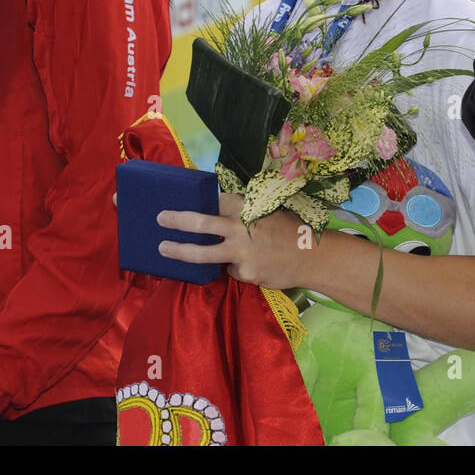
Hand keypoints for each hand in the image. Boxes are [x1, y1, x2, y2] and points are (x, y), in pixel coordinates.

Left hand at [158, 191, 314, 289]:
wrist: (313, 257)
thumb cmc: (290, 230)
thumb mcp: (269, 211)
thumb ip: (244, 212)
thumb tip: (216, 208)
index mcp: (248, 207)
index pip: (216, 201)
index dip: (199, 202)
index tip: (181, 200)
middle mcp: (242, 228)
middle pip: (202, 222)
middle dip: (178, 220)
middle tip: (160, 218)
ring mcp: (242, 253)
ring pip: (204, 254)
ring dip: (180, 250)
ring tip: (164, 248)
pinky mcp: (245, 273)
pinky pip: (230, 270)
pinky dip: (235, 267)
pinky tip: (252, 264)